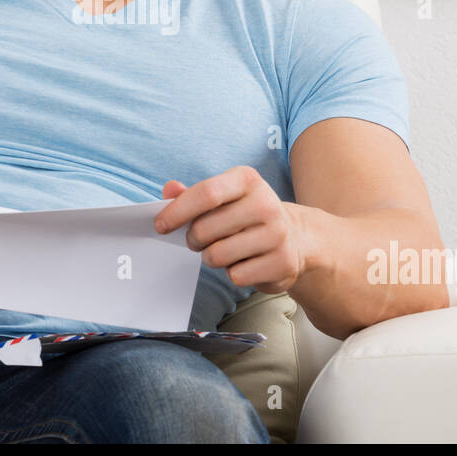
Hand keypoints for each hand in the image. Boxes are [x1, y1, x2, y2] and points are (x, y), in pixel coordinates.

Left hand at [154, 165, 307, 294]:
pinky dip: (233, 273)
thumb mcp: (224, 197)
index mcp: (247, 179)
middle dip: (193, 239)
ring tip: (223, 250)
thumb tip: (169, 189)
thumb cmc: (247, 215)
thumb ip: (193, 194)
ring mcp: (277, 234)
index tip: (161, 225)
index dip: (177, 211)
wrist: (296, 237)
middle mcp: (266, 203)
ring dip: (211, 257)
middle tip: (199, 240)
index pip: (206, 193)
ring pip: (218, 255)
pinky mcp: (283, 262)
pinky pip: (236, 275)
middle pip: (205, 228)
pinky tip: (244, 262)